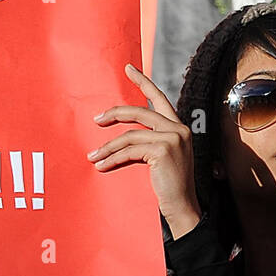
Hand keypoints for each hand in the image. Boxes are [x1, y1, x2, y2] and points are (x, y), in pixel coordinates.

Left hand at [89, 63, 201, 238]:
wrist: (182, 206)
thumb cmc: (168, 185)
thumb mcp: (160, 157)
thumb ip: (149, 141)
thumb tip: (122, 135)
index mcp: (178, 127)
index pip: (159, 98)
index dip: (143, 82)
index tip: (128, 68)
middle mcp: (178, 128)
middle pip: (138, 112)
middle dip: (114, 114)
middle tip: (96, 120)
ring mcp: (173, 138)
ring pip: (129, 135)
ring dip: (107, 147)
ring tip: (93, 156)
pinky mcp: (163, 149)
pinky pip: (129, 150)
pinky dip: (112, 158)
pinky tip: (102, 166)